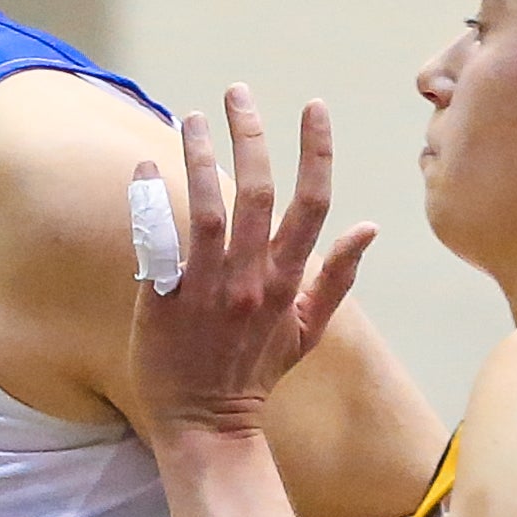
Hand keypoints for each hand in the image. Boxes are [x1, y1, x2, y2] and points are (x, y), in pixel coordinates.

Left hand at [129, 86, 375, 442]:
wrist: (206, 423)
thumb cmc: (255, 373)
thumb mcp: (307, 330)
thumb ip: (336, 277)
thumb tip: (368, 228)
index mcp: (287, 282)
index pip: (312, 204)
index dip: (316, 151)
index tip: (314, 107)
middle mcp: (250, 281)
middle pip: (257, 192)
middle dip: (251, 135)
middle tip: (238, 92)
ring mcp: (207, 290)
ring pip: (207, 208)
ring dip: (200, 155)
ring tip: (193, 116)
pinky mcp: (164, 301)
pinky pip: (158, 241)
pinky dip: (152, 201)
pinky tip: (147, 167)